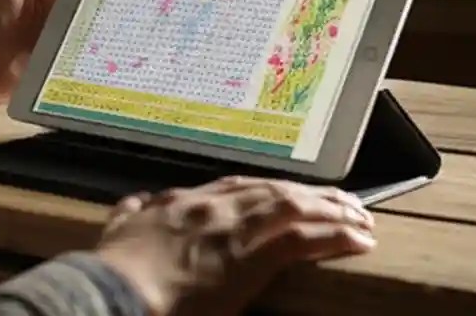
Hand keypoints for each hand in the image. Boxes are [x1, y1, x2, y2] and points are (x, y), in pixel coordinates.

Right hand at [93, 176, 375, 315]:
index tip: (292, 192)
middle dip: (313, 195)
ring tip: (362, 219)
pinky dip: (336, 238)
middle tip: (344, 201)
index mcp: (186, 201)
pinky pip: (304, 240)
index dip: (270, 189)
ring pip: (296, 207)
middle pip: (276, 190)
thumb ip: (130, 214)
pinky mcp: (251, 257)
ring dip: (334, 212)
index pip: (238, 186)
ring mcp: (235, 228)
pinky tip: (359, 240)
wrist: (114, 290)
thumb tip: (131, 203)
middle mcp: (215, 206)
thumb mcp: (117, 231)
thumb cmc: (113, 270)